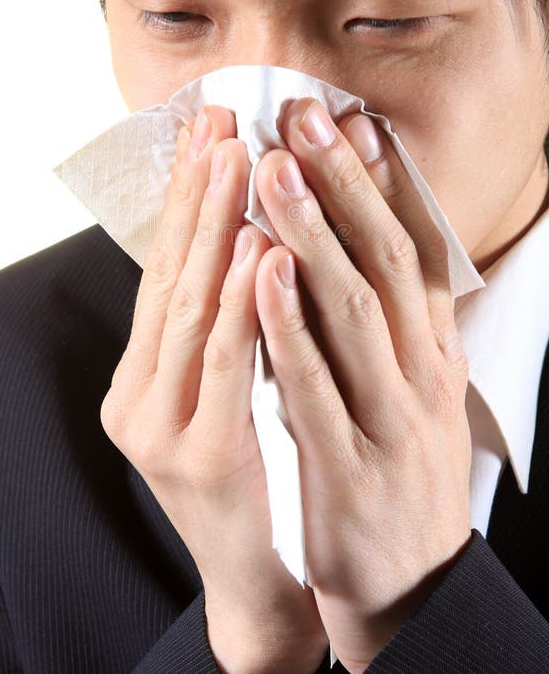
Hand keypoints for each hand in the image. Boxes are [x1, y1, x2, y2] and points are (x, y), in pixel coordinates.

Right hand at [100, 106, 328, 673]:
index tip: (210, 129)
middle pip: (168, 275)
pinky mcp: (199, 454)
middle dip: (197, 194)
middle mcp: (136, 392)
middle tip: (219, 119)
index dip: (187, 197)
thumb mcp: (217, 387)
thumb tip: (243, 235)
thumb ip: (218, 323)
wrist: (248, 567)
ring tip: (237, 161)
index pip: (163, 269)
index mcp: (141, 372)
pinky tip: (256, 248)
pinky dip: (239, 302)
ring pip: (187, 310)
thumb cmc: (242, 465)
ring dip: (214, 230)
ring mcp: (159, 425)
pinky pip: (223, 365)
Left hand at [253, 99, 472, 671]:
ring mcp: (391, 420)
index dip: (387, 184)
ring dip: (315, 234)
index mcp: (436, 354)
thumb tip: (378, 248)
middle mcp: (423, 375)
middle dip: (344, 184)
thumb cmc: (400, 471)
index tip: (354, 123)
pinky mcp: (351, 466)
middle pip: (386, 262)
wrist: (415, 583)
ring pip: (356, 311)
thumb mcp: (419, 390)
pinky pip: (318, 387)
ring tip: (276, 168)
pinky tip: (263, 273)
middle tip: (304, 116)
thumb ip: (401, 325)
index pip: (416, 252)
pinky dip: (291, 326)